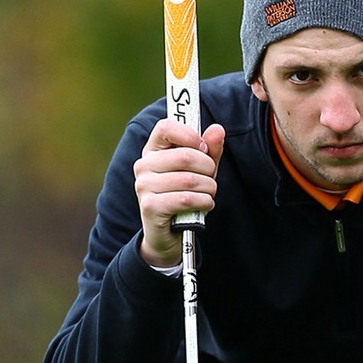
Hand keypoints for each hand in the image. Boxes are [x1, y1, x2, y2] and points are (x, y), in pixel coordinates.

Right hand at [133, 119, 225, 266]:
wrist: (169, 235)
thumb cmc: (184, 197)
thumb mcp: (200, 171)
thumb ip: (209, 151)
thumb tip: (218, 129)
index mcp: (153, 151)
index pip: (166, 127)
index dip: (189, 135)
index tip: (203, 148)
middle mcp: (144, 166)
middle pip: (185, 156)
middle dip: (208, 169)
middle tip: (211, 179)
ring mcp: (144, 186)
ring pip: (189, 180)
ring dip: (209, 189)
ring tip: (208, 194)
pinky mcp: (151, 206)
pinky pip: (186, 199)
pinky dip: (204, 202)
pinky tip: (204, 205)